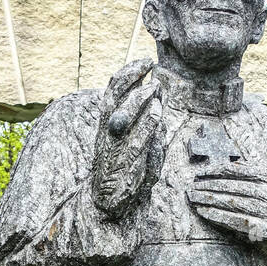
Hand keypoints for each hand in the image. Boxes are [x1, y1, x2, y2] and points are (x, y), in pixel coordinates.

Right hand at [91, 59, 164, 219]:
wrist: (108, 204)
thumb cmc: (124, 172)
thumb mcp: (134, 143)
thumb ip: (145, 126)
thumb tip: (158, 107)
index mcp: (108, 123)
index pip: (113, 90)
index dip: (129, 72)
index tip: (146, 61)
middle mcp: (108, 132)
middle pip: (115, 97)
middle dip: (134, 80)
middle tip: (153, 72)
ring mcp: (115, 148)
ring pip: (123, 114)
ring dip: (141, 99)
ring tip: (156, 89)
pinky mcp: (125, 163)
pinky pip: (136, 138)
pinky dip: (147, 123)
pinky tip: (157, 112)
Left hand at [188, 159, 266, 254]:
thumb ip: (262, 171)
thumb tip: (236, 166)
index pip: (237, 170)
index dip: (216, 170)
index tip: (201, 172)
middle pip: (230, 187)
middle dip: (207, 185)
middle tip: (189, 186)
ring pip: (230, 203)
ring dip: (208, 199)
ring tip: (192, 197)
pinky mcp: (265, 230)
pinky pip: (236, 222)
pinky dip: (218, 216)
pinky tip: (204, 213)